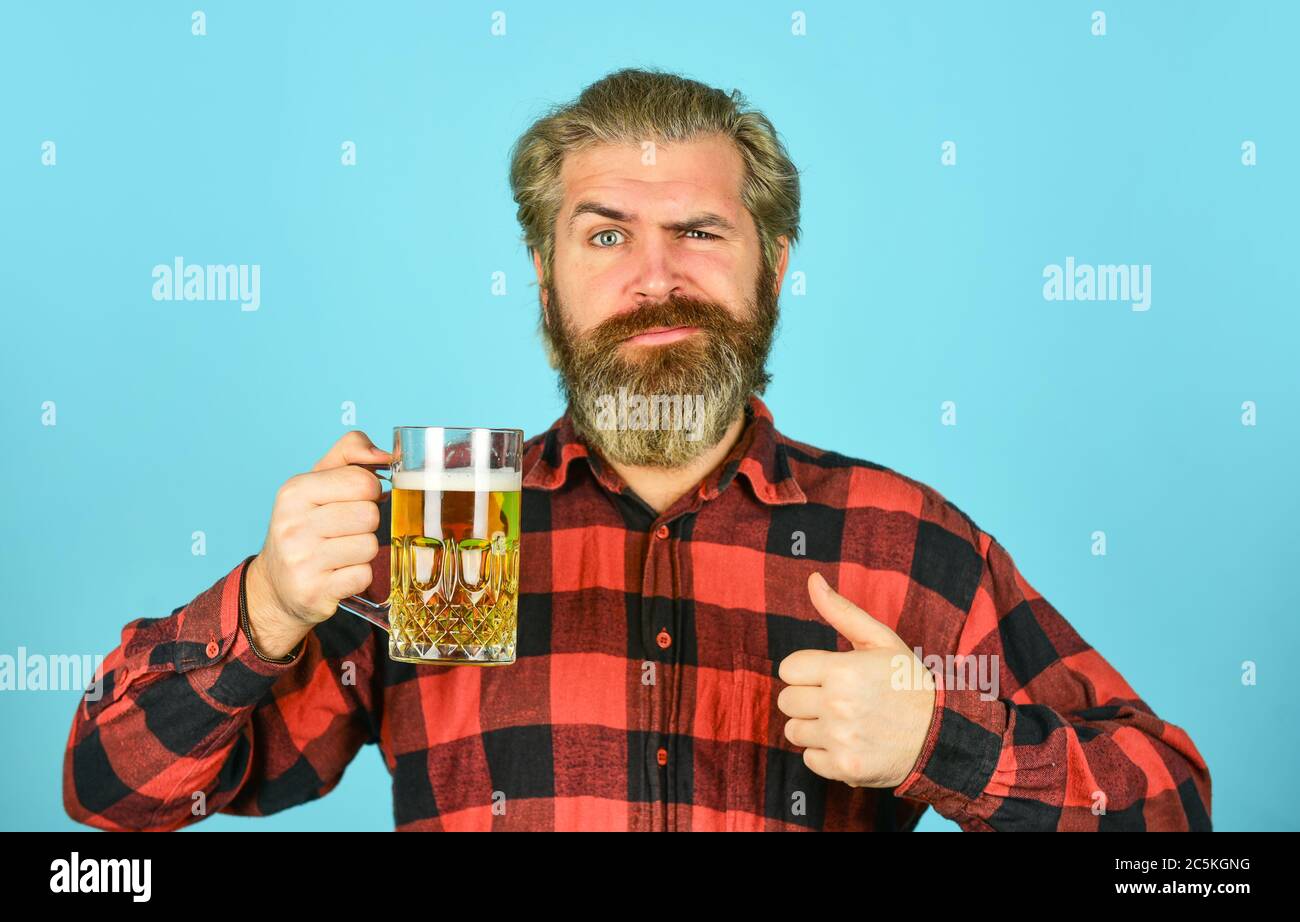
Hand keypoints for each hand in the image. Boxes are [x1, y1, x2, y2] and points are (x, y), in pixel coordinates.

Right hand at [245, 431, 391, 655]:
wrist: (276, 585)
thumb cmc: (306, 525)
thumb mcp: (318, 481)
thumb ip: (350, 452)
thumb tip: (384, 455)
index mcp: (295, 491)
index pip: (362, 480)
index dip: (370, 491)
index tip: (355, 500)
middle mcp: (293, 524)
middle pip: (369, 515)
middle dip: (367, 523)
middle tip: (346, 530)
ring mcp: (301, 561)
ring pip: (370, 545)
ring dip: (364, 550)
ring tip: (341, 552)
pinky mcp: (314, 592)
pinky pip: (364, 575)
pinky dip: (359, 575)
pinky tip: (339, 573)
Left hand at [776, 572, 936, 788]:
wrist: (943, 734)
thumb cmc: (907, 682)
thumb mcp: (880, 640)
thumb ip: (841, 611)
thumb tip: (811, 579)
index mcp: (843, 670)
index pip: (788, 669)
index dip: (807, 671)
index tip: (829, 675)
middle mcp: (838, 705)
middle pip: (786, 701)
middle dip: (807, 698)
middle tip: (838, 699)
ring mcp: (841, 739)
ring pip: (794, 731)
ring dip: (814, 727)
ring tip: (845, 721)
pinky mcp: (844, 768)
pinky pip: (809, 759)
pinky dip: (825, 754)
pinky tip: (850, 743)